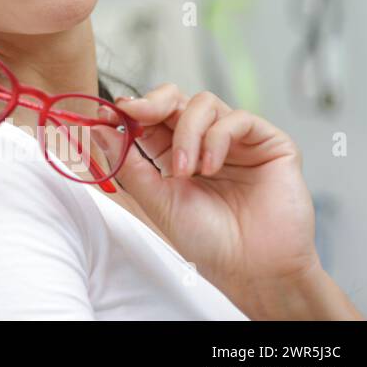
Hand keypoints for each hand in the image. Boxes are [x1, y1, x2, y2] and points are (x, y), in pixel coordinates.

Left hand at [110, 85, 322, 311]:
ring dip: (186, 133)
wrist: (252, 268)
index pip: (151, 116)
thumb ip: (129, 163)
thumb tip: (98, 128)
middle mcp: (205, 141)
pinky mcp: (269, 142)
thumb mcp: (157, 199)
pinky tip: (210, 168)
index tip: (109, 113)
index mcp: (175, 153)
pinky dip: (217, 139)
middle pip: (176, 98)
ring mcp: (237, 140)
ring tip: (185, 170)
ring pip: (203, 103)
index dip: (130, 110)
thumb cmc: (207, 239)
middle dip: (153, 102)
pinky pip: (238, 119)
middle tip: (137, 115)